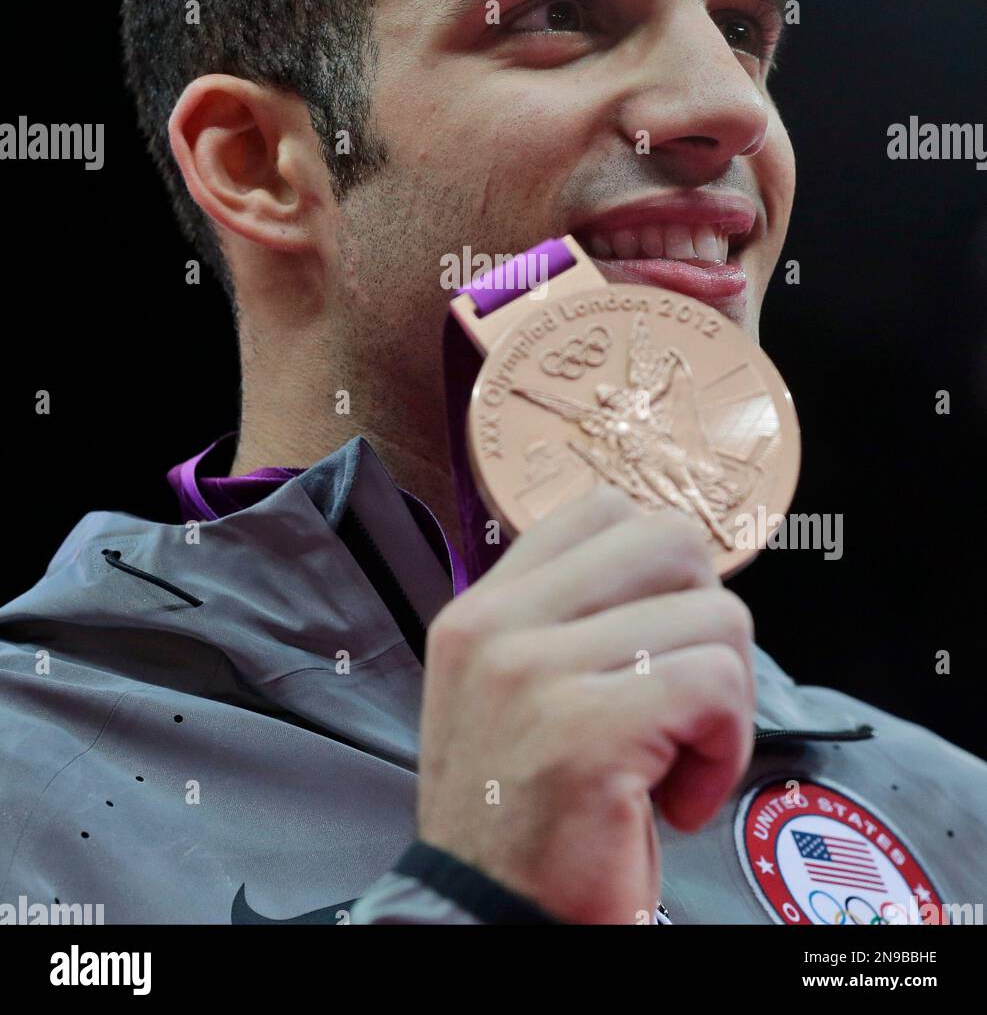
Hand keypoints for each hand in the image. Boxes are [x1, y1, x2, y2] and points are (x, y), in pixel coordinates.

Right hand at [417, 485, 755, 923]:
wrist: (490, 921)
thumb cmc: (529, 815)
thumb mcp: (516, 689)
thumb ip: (572, 618)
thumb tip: (674, 570)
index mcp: (483, 608)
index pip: (603, 510)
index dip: (662, 572)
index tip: (658, 642)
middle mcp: (497, 626)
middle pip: (672, 540)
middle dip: (707, 619)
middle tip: (681, 694)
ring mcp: (534, 673)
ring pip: (714, 616)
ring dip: (724, 701)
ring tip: (674, 760)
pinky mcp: (587, 731)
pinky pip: (716, 684)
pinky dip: (726, 750)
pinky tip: (678, 799)